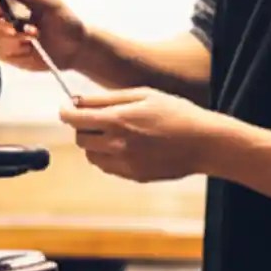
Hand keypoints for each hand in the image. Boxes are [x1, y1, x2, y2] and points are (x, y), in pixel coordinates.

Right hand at [0, 0, 87, 71]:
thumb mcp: (53, 2)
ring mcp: (5, 34)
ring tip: (34, 37)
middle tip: (19, 28)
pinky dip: (17, 51)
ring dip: (15, 38)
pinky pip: (1, 52)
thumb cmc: (66, 21)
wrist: (75, 47)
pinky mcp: (8, 52)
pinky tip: (30, 48)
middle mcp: (6, 14)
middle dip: (3, 24)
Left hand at [59, 87, 221, 182]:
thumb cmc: (176, 113)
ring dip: (94, 142)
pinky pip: (107, 167)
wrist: (204, 143)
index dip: (66, 111)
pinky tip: (126, 145)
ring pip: (91, 155)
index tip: (67, 107)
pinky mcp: (133, 176)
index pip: (74, 118)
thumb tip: (78, 101)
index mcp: (117, 120)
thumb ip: (107, 98)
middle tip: (95, 117)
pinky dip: (108, 156)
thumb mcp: (143, 95)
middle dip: (82, 126)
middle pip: (80, 138)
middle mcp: (117, 145)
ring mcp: (125, 164)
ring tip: (114, 131)